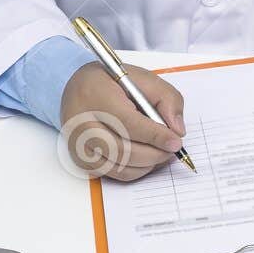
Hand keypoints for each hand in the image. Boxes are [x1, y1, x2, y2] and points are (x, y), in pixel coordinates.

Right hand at [59, 63, 186, 181]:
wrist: (76, 89)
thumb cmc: (110, 83)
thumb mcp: (143, 78)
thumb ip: (166, 98)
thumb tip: (176, 129)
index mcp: (96, 97)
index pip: (128, 123)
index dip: (155, 135)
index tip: (175, 141)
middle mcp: (82, 123)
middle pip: (123, 150)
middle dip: (154, 153)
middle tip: (172, 149)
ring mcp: (79, 145)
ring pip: (120, 166)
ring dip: (147, 164)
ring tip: (161, 153)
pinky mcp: (81, 160)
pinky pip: (115, 174)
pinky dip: (136, 171)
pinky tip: (147, 159)